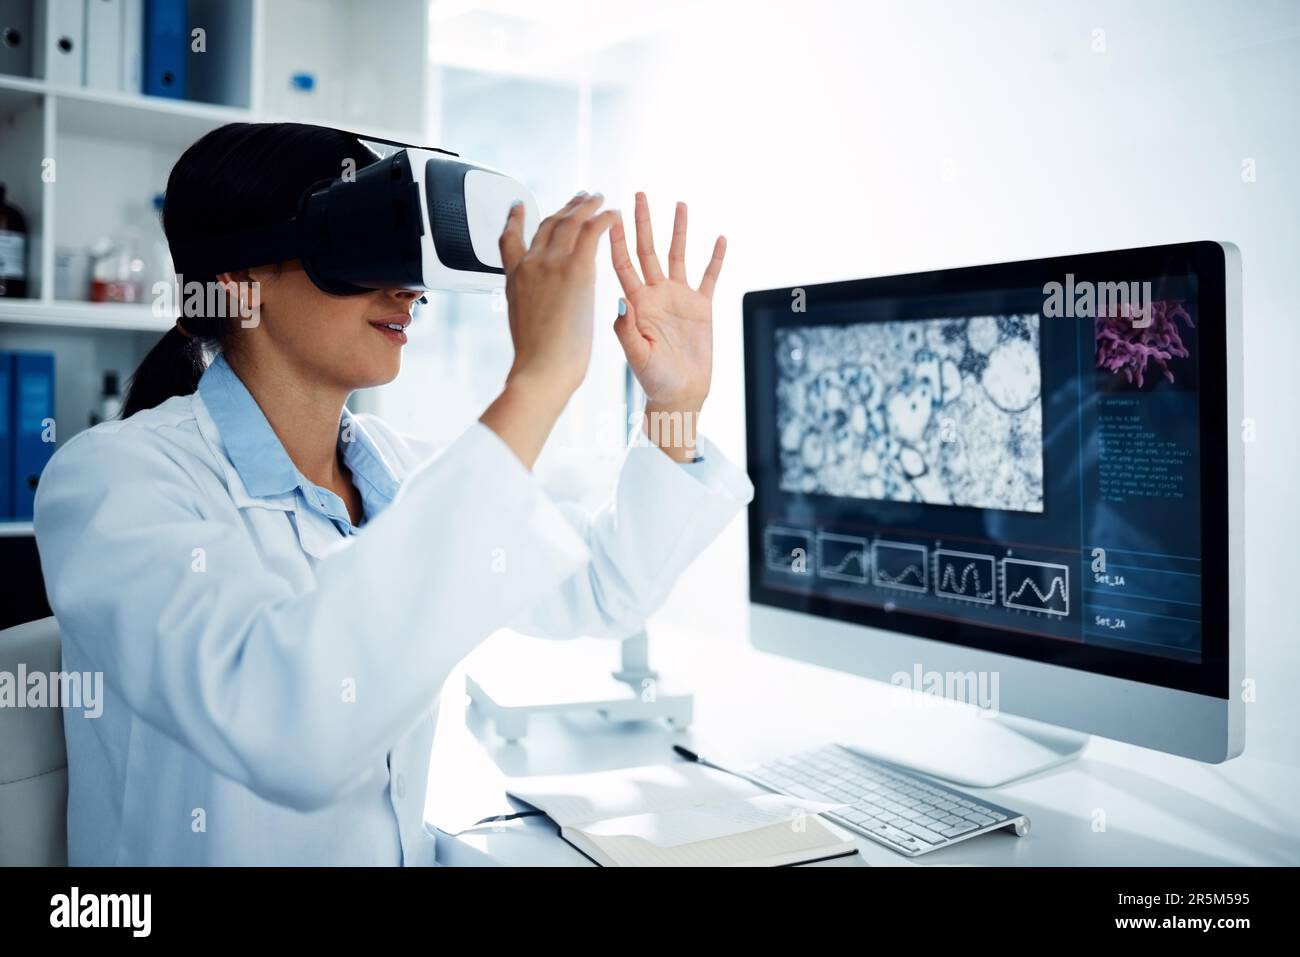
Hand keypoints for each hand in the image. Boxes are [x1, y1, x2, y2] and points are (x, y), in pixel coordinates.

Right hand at [499, 191, 620, 402]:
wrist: (541, 369)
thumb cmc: (536, 362)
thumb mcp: (522, 324)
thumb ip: (529, 306)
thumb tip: (536, 309)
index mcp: (514, 280)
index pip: (509, 240)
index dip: (515, 220)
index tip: (518, 208)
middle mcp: (529, 265)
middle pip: (546, 225)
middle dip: (564, 208)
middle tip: (579, 199)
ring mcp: (551, 264)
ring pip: (569, 222)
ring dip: (586, 206)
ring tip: (599, 199)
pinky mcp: (575, 269)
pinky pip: (592, 231)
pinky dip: (604, 218)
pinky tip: (615, 213)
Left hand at [611, 192, 725, 460]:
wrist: (679, 394)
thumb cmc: (654, 379)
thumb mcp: (638, 356)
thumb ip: (627, 330)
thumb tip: (620, 301)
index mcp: (636, 303)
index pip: (623, 265)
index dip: (617, 241)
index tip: (611, 217)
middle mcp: (655, 294)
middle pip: (648, 250)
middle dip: (643, 223)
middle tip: (639, 194)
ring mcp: (678, 298)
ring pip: (677, 256)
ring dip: (678, 231)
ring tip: (680, 204)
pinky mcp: (701, 307)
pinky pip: (709, 277)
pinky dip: (715, 258)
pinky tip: (719, 238)